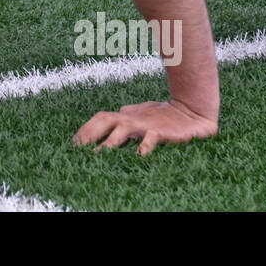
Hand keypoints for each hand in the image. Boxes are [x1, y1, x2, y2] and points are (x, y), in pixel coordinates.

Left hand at [72, 100, 217, 156]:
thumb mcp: (142, 114)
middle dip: (90, 133)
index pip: (100, 118)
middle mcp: (132, 119)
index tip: (73, 143)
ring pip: (123, 130)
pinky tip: (139, 155)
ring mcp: (146, 125)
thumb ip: (127, 115)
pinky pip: (151, 139)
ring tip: (99, 154)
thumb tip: (114, 115)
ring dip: (110, 142)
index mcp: (126, 116)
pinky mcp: (162, 132)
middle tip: (78, 148)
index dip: (86, 129)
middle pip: (105, 121)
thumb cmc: (164, 113)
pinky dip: (145, 146)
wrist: (192, 110)